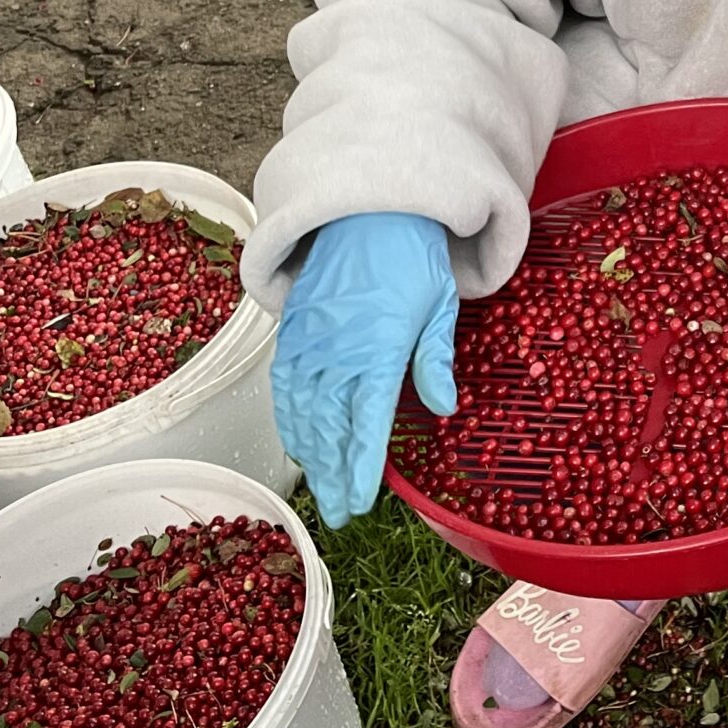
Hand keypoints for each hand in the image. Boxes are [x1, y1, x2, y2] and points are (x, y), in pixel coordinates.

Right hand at [271, 212, 458, 528]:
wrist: (368, 213)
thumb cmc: (412, 261)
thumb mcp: (439, 306)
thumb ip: (435, 359)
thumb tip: (444, 407)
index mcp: (378, 348)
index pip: (366, 423)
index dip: (360, 467)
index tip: (360, 501)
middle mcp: (337, 351)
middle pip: (330, 427)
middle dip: (333, 474)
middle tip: (340, 513)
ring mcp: (309, 342)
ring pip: (301, 411)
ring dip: (309, 453)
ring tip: (320, 486)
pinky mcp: (293, 331)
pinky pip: (284, 385)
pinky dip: (288, 418)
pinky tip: (296, 442)